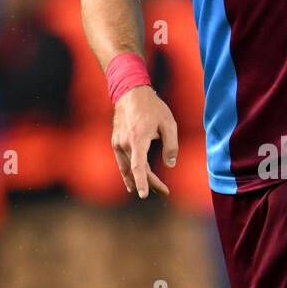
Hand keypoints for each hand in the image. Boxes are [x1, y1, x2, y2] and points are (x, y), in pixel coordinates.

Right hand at [111, 85, 177, 200]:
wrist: (130, 92)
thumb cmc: (152, 107)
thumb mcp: (168, 124)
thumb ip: (171, 145)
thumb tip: (170, 164)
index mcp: (137, 139)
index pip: (138, 166)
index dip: (142, 182)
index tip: (143, 195)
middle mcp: (124, 144)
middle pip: (136, 170)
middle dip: (151, 183)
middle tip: (165, 192)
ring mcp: (118, 143)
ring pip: (127, 168)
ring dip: (139, 180)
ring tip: (151, 191)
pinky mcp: (115, 142)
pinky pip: (122, 162)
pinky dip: (128, 173)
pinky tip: (131, 182)